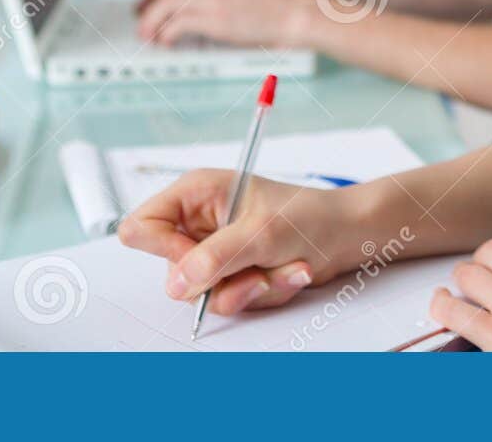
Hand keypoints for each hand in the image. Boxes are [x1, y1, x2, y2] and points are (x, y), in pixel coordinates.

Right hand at [118, 170, 362, 314]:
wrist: (350, 235)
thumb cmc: (311, 217)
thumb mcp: (263, 234)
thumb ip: (216, 258)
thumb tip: (177, 283)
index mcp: (196, 193)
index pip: (140, 227)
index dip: (163, 252)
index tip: (200, 260)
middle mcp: (199, 221)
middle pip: (172, 271)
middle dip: (222, 278)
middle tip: (258, 267)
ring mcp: (216, 249)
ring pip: (204, 293)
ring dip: (251, 288)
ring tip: (285, 266)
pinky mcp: (234, 272)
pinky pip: (230, 299)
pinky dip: (264, 292)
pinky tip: (289, 272)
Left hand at [134, 0, 310, 47]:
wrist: (291, 14)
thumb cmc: (269, 8)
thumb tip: (183, 12)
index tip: (144, 6)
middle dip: (147, 9)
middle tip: (140, 25)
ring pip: (165, 6)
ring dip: (152, 23)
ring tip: (148, 36)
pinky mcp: (214, 18)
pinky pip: (177, 25)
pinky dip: (166, 34)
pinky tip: (166, 41)